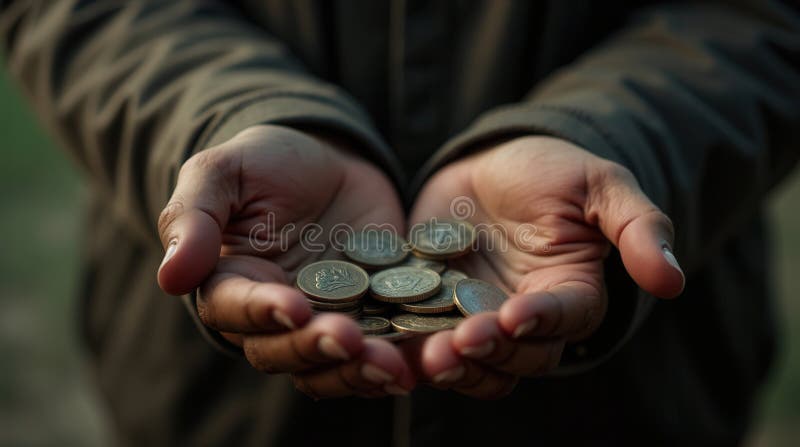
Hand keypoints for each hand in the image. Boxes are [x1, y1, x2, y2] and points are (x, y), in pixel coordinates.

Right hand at [157, 125, 413, 397]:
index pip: (235, 310)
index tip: (290, 306)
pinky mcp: (374, 315)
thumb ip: (193, 217)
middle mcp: (277, 316)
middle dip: (316, 349)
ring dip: (360, 370)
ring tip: (392, 366)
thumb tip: (170, 276)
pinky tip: (422, 361)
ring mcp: (327, 319)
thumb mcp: (222, 173)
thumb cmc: (265, 163)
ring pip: (334, 364)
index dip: (261, 313)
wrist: (328, 160)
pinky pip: (384, 347)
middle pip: (285, 352)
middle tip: (349, 339)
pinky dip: (401, 358)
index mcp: (232, 284)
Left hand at [408, 136, 684, 397]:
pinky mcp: (431, 312)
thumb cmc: (553, 173)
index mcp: (570, 294)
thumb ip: (637, 228)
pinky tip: (388, 345)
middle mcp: (524, 320)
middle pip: (515, 357)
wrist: (489, 168)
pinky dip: (408, 350)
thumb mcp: (600, 186)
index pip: (565, 319)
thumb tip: (674, 281)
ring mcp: (475, 320)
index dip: (543, 320)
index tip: (518, 313)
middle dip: (491, 350)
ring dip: (450, 365)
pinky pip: (421, 342)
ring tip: (428, 356)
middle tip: (464, 339)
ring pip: (469, 364)